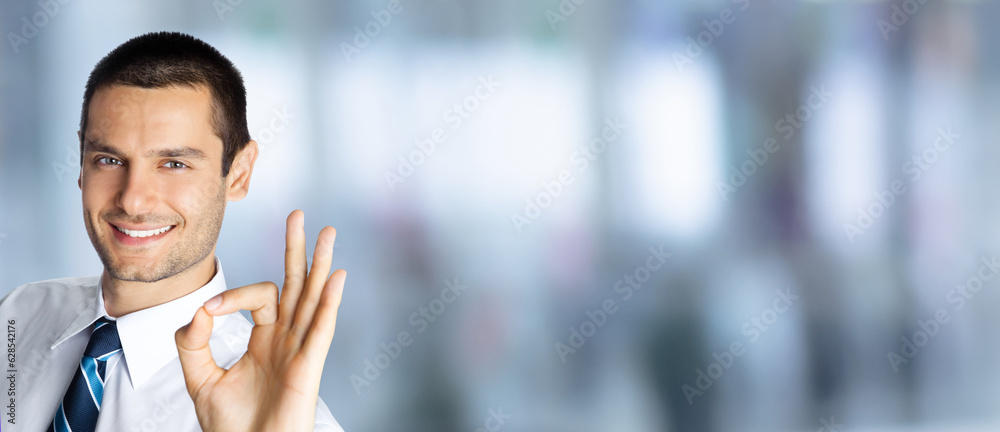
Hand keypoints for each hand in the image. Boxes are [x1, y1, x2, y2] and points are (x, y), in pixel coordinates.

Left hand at [175, 210, 345, 431]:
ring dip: (320, 264)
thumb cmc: (231, 427)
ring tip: (328, 232)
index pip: (260, 298)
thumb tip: (199, 309)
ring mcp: (301, 350)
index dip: (233, 297)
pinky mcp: (308, 367)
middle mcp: (288, 339)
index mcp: (266, 340)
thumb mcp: (200, 380)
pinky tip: (335, 278)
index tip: (209, 311)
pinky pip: (321, 329)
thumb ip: (193, 343)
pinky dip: (329, 302)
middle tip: (299, 216)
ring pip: (313, 297)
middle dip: (297, 249)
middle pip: (297, 284)